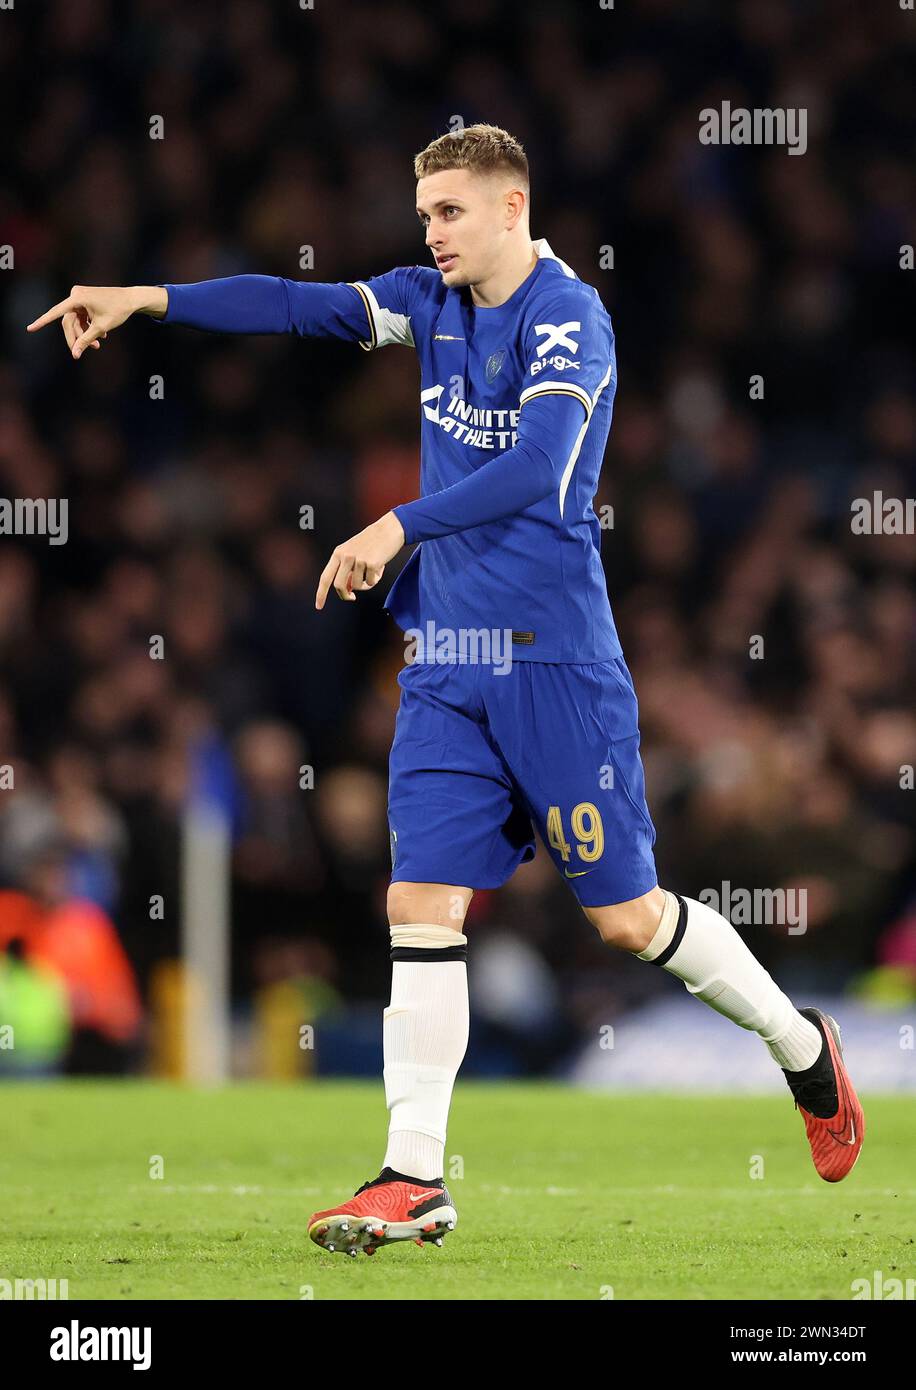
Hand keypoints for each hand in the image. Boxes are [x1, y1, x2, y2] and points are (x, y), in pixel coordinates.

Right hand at [26, 285, 167, 358]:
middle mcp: (75, 294)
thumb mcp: (101, 327)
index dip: (42, 322)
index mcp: (77, 298)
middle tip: (81, 354)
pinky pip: (80, 317)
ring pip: (75, 321)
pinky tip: (101, 335)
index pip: (56, 313)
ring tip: (98, 345)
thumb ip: (86, 340)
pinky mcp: (83, 300)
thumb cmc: (118, 311)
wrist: (131, 299)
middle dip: (76, 338)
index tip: (30, 329)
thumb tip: (75, 354)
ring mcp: (79, 296)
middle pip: (68, 322)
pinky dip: (88, 327)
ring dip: (84, 334)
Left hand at [315, 511, 405, 609]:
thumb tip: (349, 590)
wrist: (389, 529)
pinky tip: (380, 567)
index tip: (318, 606)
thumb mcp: (354, 553)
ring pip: (357, 586)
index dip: (321, 593)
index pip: (325, 577)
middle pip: (339, 586)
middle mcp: (346, 556)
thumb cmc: (372, 543)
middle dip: (345, 595)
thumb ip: (348, 571)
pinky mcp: (372, 563)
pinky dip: (376, 579)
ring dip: (366, 584)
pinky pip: (371, 582)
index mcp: (338, 553)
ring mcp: (358, 560)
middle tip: (352, 598)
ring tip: (373, 572)